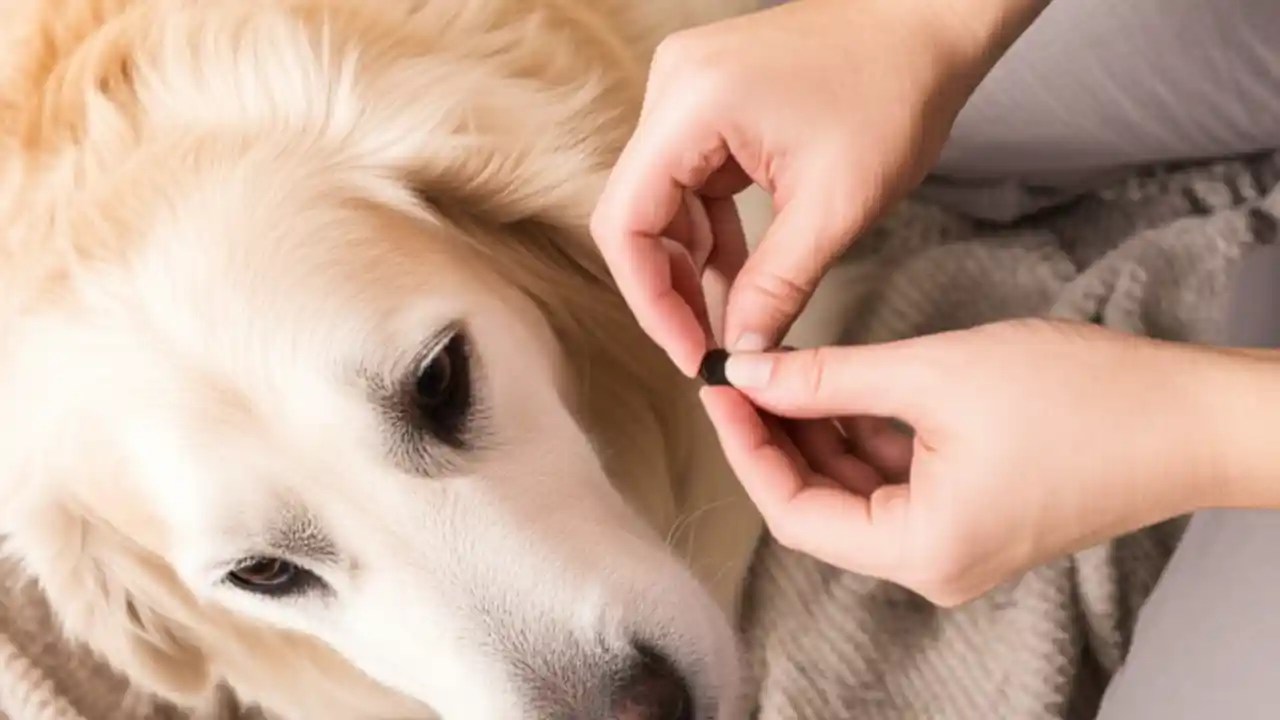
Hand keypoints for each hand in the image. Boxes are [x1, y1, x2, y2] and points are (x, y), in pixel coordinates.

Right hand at [591, 0, 1046, 373]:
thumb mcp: (836, 206)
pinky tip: (742, 278)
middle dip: (670, 289)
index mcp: (690, 104)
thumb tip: (740, 353)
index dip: (650, 300)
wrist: (930, 22)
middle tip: (710, 349)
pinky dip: (714, 233)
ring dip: (693, 266)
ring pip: (663, 204)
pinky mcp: (712, 102)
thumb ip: (776, 286)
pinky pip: (693, 182)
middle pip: (636, 214)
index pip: (625, 222)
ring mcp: (688, 92)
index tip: (690, 353)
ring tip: (733, 323)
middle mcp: (672, 90)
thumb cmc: (896, 91)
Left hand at [700, 319, 1233, 605]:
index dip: (747, 446)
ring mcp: (957, 544)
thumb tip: (750, 372)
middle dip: (779, 434)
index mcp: (920, 550)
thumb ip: (832, 379)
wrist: (1194, 416)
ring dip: (820, 430)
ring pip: (857, 488)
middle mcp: (933, 564)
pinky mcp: (978, 515)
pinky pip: (898, 480)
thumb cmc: (1083, 398)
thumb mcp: (935, 375)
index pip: (794, 511)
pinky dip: (866, 434)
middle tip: (745, 370)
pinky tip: (843, 384)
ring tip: (787, 368)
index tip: (720, 386)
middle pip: (821, 503)